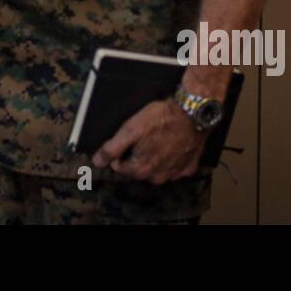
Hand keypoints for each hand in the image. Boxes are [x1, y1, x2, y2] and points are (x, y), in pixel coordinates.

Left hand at [90, 98, 207, 182]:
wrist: (193, 113)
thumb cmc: (161, 119)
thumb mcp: (131, 129)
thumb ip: (112, 148)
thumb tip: (97, 162)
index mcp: (142, 169)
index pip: (120, 167)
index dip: (119, 153)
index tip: (126, 139)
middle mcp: (158, 177)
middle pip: (138, 170)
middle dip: (136, 156)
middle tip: (142, 137)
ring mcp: (175, 174)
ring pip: (157, 170)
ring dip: (153, 159)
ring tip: (157, 139)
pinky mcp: (189, 167)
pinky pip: (174, 167)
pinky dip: (171, 159)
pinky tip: (171, 145)